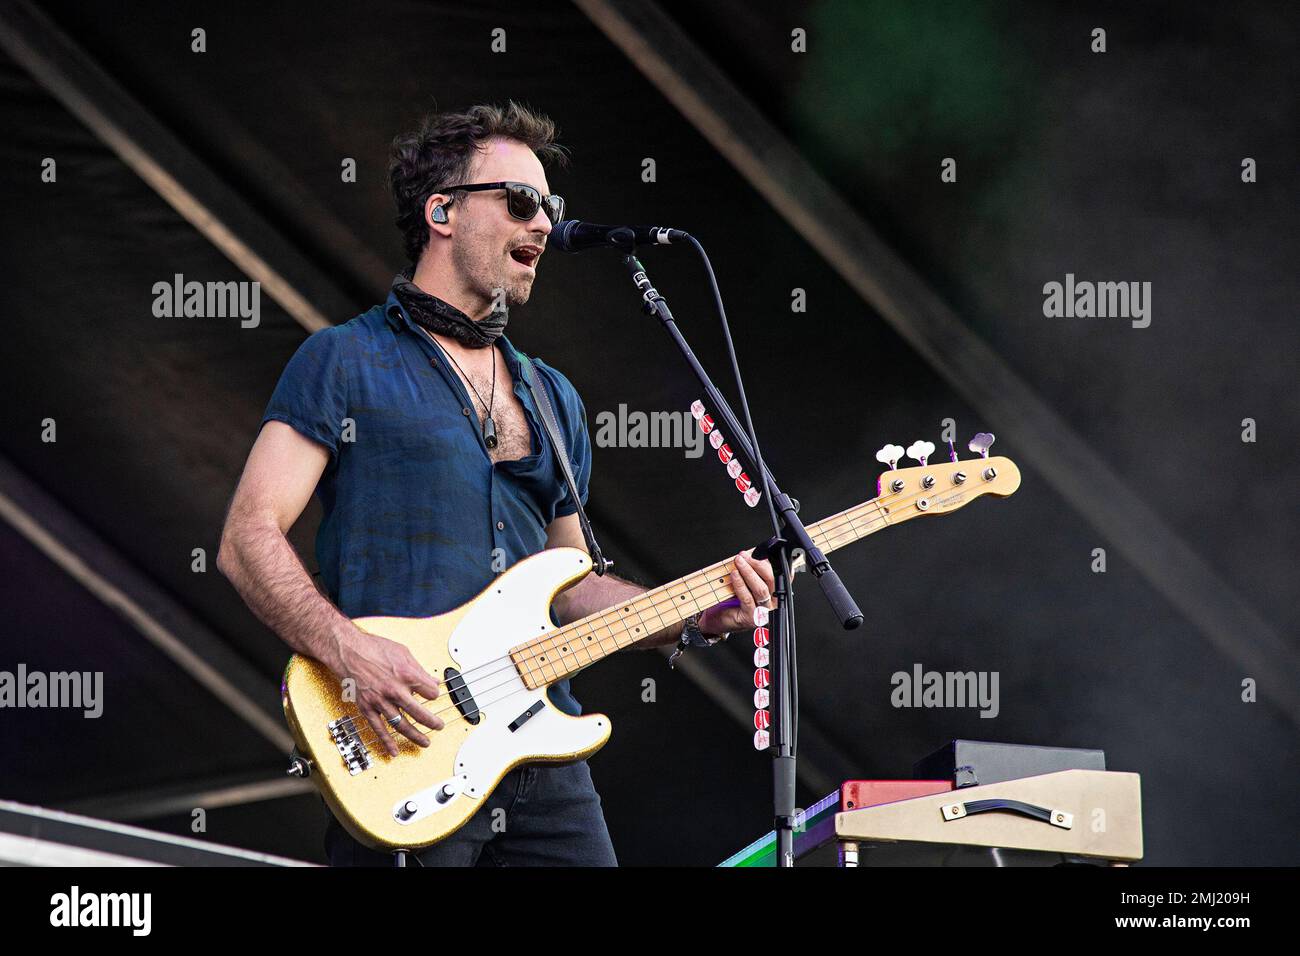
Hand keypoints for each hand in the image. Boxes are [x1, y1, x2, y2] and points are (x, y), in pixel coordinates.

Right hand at [335, 626, 443, 755]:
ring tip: (425, 742)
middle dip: (432, 722)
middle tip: (439, 726)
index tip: (433, 695)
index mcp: (407, 675)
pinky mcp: (367, 707)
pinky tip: (394, 751)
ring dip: (415, 736)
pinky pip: (378, 728)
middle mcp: (395, 690)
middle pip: (420, 713)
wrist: (347, 650)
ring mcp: (380, 701)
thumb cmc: (373, 647)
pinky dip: (386, 741)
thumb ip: (419, 669)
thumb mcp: (403, 652)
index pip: (431, 693)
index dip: (434, 694)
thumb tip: (433, 680)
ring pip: (401, 724)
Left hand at [698, 549, 776, 634]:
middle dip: (758, 564)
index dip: (773, 563)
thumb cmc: (731, 601)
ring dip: (748, 572)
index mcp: (774, 593)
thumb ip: (750, 570)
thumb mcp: (744, 582)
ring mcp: (763, 612)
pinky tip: (735, 575)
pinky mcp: (751, 618)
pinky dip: (740, 584)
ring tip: (739, 562)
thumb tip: (749, 554)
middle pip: (772, 581)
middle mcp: (771, 604)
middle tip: (745, 556)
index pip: (781, 576)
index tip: (760, 552)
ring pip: (760, 589)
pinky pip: (747, 598)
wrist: (718, 619)